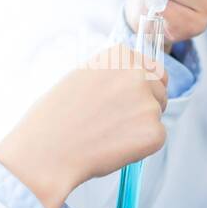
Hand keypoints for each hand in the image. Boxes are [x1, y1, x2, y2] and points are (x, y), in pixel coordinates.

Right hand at [0, 44, 168, 207]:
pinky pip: (156, 138)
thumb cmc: (54, 119)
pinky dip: (141, 147)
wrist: (46, 152)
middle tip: (119, 121)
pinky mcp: (154, 132)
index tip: (125, 99)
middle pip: (160, 87)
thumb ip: (110, 75)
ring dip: (141, 125)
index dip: (140, 85)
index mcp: (119, 55)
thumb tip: (132, 83)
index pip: (149, 66)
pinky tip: (113, 148)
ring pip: (157, 114)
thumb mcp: (80, 78)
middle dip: (147, 103)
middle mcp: (137, 73)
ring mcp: (148, 102)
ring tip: (107, 135)